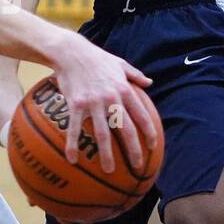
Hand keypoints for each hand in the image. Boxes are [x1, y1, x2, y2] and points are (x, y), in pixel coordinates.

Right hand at [53, 34, 156, 174]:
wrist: (71, 52)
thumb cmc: (97, 58)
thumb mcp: (120, 63)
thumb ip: (136, 75)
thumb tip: (150, 82)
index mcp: (124, 89)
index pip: (141, 114)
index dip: (148, 131)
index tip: (153, 145)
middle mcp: (111, 98)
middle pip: (125, 129)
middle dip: (133, 149)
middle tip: (138, 165)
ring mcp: (93, 103)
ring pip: (102, 133)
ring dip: (106, 154)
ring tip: (109, 171)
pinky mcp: (76, 105)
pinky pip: (74, 128)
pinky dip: (73, 144)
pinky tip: (72, 159)